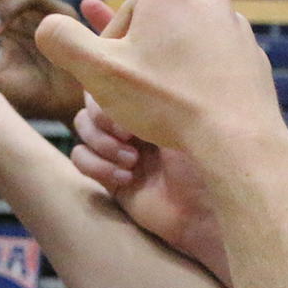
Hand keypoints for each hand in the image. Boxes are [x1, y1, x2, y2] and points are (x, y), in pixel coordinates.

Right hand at [34, 0, 282, 155]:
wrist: (238, 142)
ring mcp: (232, 25)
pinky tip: (182, 104)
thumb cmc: (169, 106)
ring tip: (152, 99)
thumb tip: (49, 26)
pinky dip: (190, 73)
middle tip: (119, 82)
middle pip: (153, 6)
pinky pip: (207, 55)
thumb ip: (63, 43)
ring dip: (160, 57)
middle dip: (130, 37)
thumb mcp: (100, 75)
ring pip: (180, 32)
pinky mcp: (248, 54)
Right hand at [70, 91, 227, 282]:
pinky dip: (96, 166)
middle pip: (92, 97)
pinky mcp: (111, 174)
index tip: (131, 107)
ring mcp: (123, 145)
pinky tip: (126, 179)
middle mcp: (138, 116)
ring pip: (83, 127)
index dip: (110, 89)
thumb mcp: (174, 116)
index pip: (114, 73)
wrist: (208, 214)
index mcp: (156, 93)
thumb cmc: (203, 159)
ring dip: (101, 143)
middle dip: (104, 118)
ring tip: (133, 161)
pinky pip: (80, 157)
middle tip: (130, 136)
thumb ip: (142, 93)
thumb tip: (110, 84)